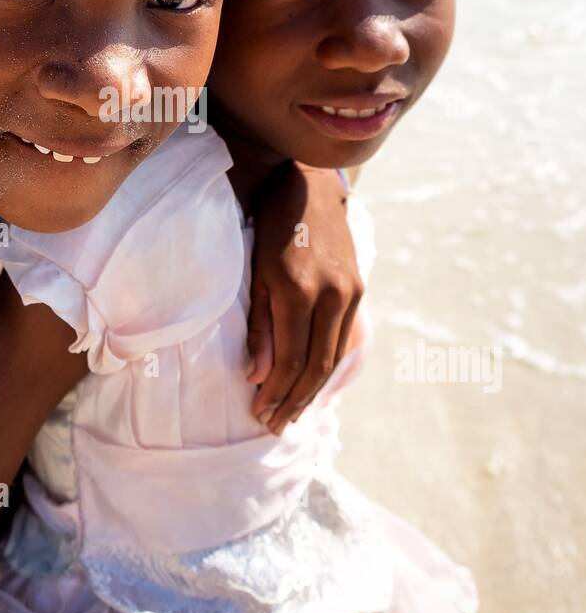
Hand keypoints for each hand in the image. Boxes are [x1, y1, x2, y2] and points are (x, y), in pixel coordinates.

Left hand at [248, 163, 362, 433]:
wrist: (310, 186)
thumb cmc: (270, 226)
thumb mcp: (254, 271)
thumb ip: (259, 324)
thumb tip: (259, 376)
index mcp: (299, 290)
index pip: (292, 359)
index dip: (276, 392)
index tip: (260, 414)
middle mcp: (332, 295)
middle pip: (316, 365)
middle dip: (295, 401)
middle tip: (275, 426)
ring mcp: (351, 292)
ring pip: (333, 357)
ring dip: (312, 390)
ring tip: (292, 413)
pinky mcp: (359, 289)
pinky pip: (343, 339)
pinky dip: (328, 366)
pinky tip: (313, 383)